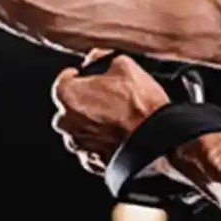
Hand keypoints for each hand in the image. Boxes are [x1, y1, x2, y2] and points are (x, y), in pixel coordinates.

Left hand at [51, 51, 171, 174]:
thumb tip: (97, 58)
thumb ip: (104, 58)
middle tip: (106, 97)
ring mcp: (79, 145)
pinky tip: (118, 135)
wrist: (157, 143)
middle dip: (84, 102)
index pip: (63, 81)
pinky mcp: (92, 163)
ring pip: (80, 130)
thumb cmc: (140, 108)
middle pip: (69, 108)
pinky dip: (101, 142)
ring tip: (116, 118)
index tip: (85, 75)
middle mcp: (67, 123)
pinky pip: (92, 149)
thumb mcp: (126, 66)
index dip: (77, 76)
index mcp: (68, 96)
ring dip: (92, 123)